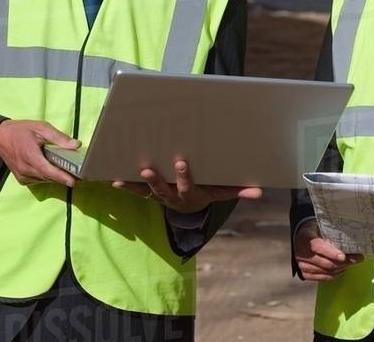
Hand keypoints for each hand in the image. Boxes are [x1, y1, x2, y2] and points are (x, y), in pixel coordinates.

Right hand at [0, 119, 78, 187]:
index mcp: (30, 155)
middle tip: (78, 174)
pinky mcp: (21, 179)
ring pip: (44, 179)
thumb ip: (59, 137)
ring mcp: (22, 176)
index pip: (48, 170)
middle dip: (62, 176)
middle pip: (48, 176)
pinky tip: (51, 168)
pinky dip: (46, 176)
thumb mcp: (41, 128)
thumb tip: (76, 144)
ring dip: (55, 176)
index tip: (73, 182)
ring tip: (67, 170)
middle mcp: (25, 169)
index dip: (61, 177)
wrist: (0, 137)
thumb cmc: (22, 130)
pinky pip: (38, 180)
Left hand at [112, 158, 262, 213]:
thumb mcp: (222, 193)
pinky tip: (113, 181)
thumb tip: (259, 193)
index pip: (187, 185)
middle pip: (163, 189)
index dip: (183, 176)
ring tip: (125, 176)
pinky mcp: (149, 194)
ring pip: (147, 191)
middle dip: (156, 180)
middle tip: (148, 169)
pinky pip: (136, 192)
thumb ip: (238, 191)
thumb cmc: (207, 192)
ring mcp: (159, 196)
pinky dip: (125, 187)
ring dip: (136, 185)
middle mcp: (173, 197)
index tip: (180, 161)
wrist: (190, 211)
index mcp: (191, 194)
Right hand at [294, 220, 362, 281]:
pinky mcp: (305, 275)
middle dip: (344, 262)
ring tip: (353, 263)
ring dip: (342, 268)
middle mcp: (302, 255)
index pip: (319, 247)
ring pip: (327, 272)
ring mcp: (303, 267)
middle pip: (326, 263)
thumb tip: (349, 236)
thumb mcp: (318, 226)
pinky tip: (343, 269)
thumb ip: (329, 233)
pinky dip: (336, 275)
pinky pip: (324, 278)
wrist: (298, 238)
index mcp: (304, 239)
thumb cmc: (313, 230)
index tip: (344, 256)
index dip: (332, 253)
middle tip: (358, 258)